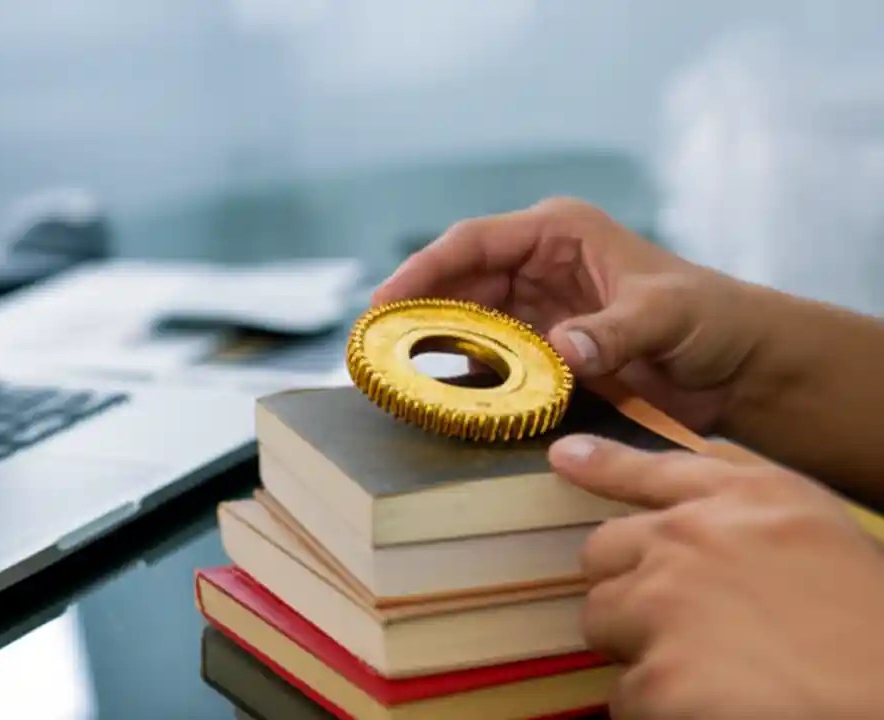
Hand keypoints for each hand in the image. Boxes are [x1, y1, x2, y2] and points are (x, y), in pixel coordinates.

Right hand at [371, 197, 764, 431]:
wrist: (740, 368)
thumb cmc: (711, 318)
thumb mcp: (665, 315)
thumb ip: (613, 331)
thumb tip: (562, 350)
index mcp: (558, 234)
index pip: (474, 242)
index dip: (424, 269)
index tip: (385, 300)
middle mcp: (537, 268)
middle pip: (457, 284)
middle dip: (414, 311)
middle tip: (373, 347)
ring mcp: (537, 313)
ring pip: (466, 325)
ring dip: (432, 348)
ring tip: (390, 374)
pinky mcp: (543, 355)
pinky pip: (490, 363)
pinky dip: (465, 379)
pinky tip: (437, 399)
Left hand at [549, 434, 883, 719]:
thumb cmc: (873, 622)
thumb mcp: (820, 529)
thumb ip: (747, 499)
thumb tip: (680, 492)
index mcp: (744, 499)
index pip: (651, 469)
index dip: (602, 464)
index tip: (565, 458)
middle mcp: (690, 538)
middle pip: (603, 556)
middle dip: (629, 588)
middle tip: (684, 625)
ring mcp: (665, 605)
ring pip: (603, 625)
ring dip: (639, 650)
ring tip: (710, 671)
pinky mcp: (658, 677)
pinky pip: (624, 695)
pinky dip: (657, 710)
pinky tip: (713, 708)